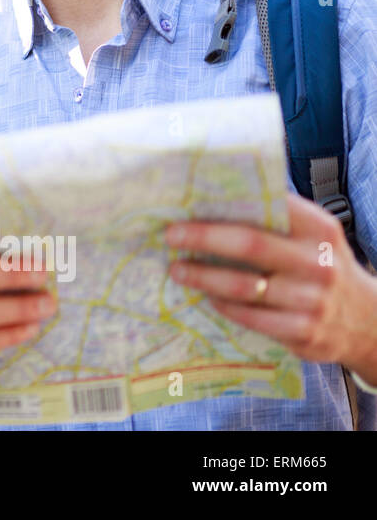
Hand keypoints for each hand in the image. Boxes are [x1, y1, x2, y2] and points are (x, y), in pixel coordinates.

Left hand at [164, 192, 376, 369]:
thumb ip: (277, 219)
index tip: (188, 202)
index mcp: (318, 229)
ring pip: (243, 286)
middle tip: (170, 235)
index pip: (270, 206)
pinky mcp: (304, 332)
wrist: (367, 320)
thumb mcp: (313, 237)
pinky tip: (207, 297)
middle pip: (250, 244)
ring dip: (203, 277)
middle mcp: (318, 262)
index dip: (227, 203)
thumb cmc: (322, 267)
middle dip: (203, 238)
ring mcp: (312, 300)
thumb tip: (214, 197)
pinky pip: (250, 317)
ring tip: (177, 270)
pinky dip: (223, 305)